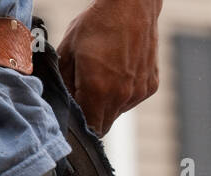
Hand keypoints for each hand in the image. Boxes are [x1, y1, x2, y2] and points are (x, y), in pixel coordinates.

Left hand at [58, 0, 163, 135]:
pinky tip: (118, 72)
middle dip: (92, 117)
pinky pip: (131, 100)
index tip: (73, 118)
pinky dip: (123, 93)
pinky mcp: (150, 87)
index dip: (79, 127)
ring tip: (101, 77)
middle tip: (82, 96)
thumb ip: (63, 81)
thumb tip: (60, 101)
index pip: (89, 128)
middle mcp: (121, 96)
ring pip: (117, 113)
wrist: (132, 7)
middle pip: (104, 125)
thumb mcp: (68, 49)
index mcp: (98, 89)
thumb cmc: (98, 24)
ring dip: (107, 105)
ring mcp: (138, 93)